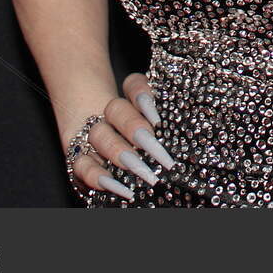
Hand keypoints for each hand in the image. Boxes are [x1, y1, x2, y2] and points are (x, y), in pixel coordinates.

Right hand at [64, 72, 176, 200]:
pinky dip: (98, 176)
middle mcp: (110, 114)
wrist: (99, 143)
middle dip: (134, 127)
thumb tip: (192, 131)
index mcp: (131, 99)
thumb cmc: (146, 138)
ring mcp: (94, 136)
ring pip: (98, 134)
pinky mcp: (80, 160)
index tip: (158, 116)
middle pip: (116, 109)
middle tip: (157, 148)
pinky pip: (83, 165)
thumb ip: (167, 120)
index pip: (133, 84)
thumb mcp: (157, 125)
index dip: (142, 94)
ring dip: (117, 151)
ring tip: (139, 169)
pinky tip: (118, 187)